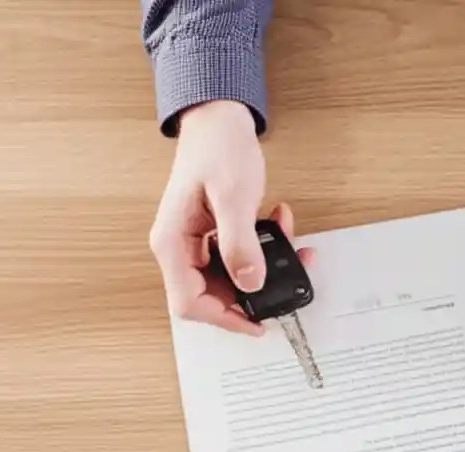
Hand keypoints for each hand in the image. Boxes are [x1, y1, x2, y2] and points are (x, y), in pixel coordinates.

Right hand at [149, 100, 313, 336]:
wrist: (219, 116)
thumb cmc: (217, 147)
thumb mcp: (233, 196)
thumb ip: (240, 243)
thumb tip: (250, 283)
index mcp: (172, 243)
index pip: (190, 303)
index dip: (224, 319)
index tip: (257, 323)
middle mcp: (179, 246)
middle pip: (211, 296)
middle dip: (253, 292)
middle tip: (285, 285)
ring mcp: (195, 241)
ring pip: (230, 276)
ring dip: (263, 267)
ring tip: (292, 248)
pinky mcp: (212, 232)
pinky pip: (238, 255)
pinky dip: (264, 246)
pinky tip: (280, 225)